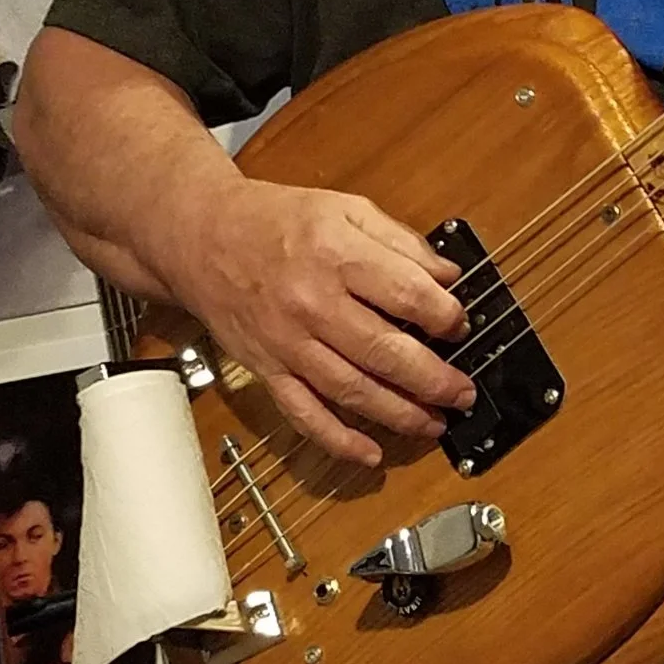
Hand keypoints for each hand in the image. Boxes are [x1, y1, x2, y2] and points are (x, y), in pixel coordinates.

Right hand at [184, 171, 472, 468]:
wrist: (201, 236)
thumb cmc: (275, 221)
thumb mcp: (346, 209)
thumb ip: (400, 241)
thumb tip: (447, 277)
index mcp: (338, 255)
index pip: (408, 295)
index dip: (445, 316)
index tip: (459, 326)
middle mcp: (313, 302)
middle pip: (385, 352)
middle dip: (434, 379)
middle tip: (462, 392)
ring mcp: (288, 342)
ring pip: (352, 390)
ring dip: (400, 414)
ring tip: (434, 423)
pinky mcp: (268, 369)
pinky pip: (304, 414)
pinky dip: (338, 440)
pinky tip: (369, 454)